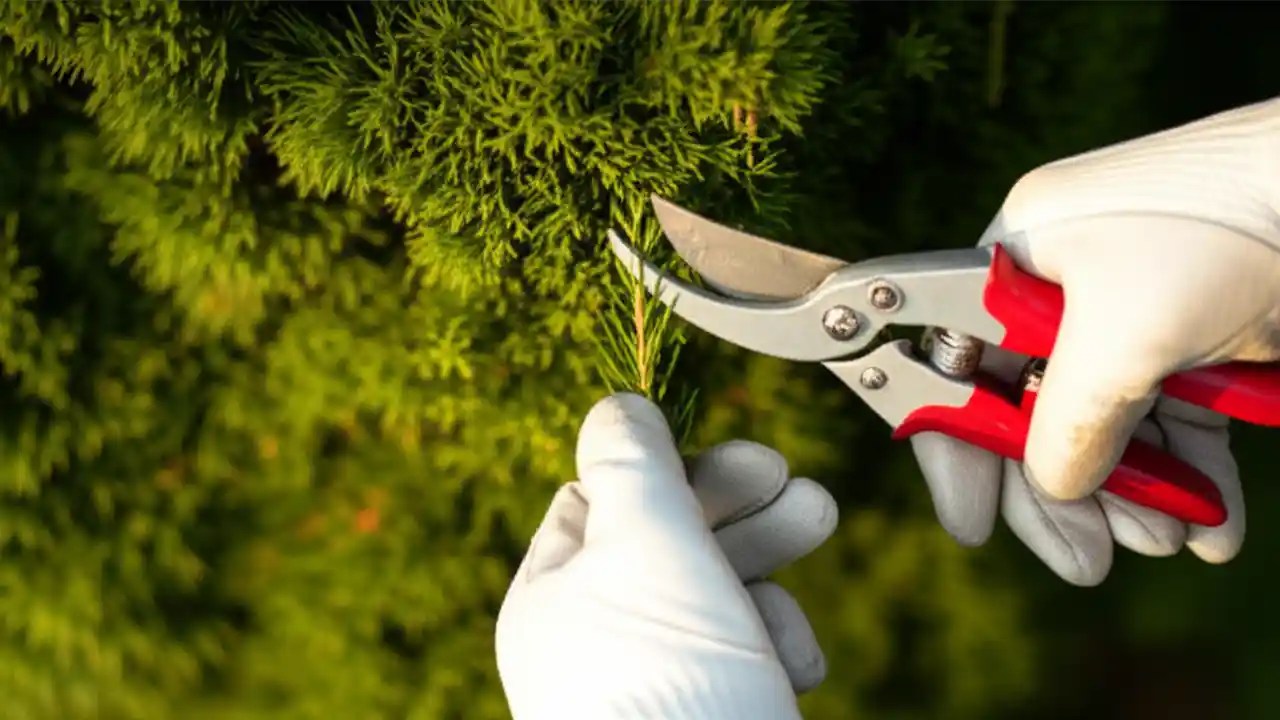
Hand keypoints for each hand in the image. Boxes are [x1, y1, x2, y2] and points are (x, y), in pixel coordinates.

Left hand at [496, 393, 837, 718]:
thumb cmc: (667, 677)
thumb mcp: (643, 538)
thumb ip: (632, 460)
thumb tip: (616, 405)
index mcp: (555, 593)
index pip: (606, 501)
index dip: (678, 471)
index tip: (748, 460)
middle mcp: (594, 640)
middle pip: (670, 543)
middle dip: (744, 510)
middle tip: (803, 491)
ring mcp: (651, 685)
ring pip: (714, 597)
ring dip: (770, 563)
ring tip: (819, 530)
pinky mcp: (704, 718)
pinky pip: (738, 660)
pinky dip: (773, 643)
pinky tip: (796, 659)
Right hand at [913, 96, 1279, 584]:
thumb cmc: (1228, 227)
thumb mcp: (1124, 337)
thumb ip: (1066, 424)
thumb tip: (1054, 488)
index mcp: (1016, 260)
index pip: (957, 366)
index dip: (956, 447)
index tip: (973, 523)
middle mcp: (1063, 288)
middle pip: (1032, 410)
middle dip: (1063, 494)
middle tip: (1088, 563)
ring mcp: (1132, 314)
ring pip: (1106, 426)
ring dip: (1134, 496)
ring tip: (1170, 542)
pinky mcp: (1196, 338)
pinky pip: (1171, 421)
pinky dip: (1189, 477)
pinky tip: (1214, 529)